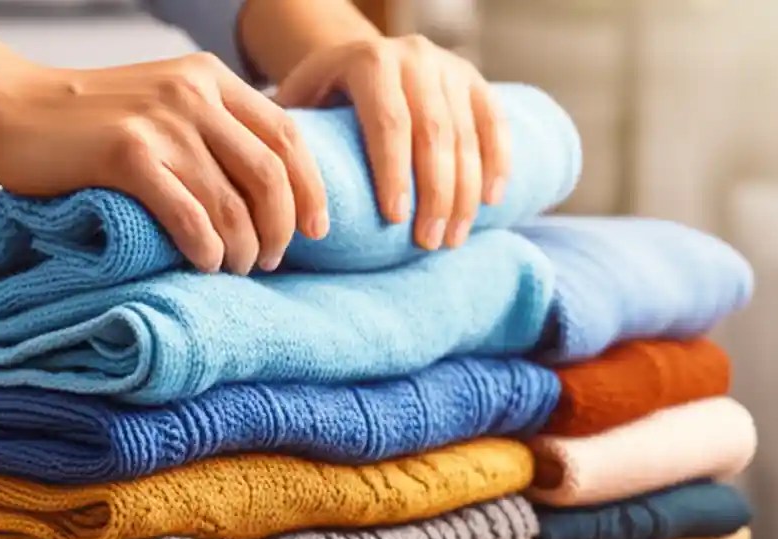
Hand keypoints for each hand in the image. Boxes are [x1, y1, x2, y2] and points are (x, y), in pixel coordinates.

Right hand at [0, 53, 328, 274]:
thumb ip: (209, 130)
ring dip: (243, 249)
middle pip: (270, 174)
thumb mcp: (161, 106)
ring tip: (235, 270)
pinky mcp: (127, 157)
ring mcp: (161, 124)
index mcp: (209, 78)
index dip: (311, 189)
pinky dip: (206, 250)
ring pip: (232, 203)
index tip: (318, 230)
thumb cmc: (87, 124)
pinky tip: (205, 265)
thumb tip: (264, 191)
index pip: (288, 135)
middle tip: (272, 261)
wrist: (9, 109)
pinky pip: (190, 217)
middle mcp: (193, 94)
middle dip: (282, 228)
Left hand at [275, 34, 509, 249]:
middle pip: (434, 132)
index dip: (394, 172)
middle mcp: (414, 56)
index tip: (395, 220)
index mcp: (367, 60)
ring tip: (453, 239)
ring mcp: (449, 66)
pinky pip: (495, 122)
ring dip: (465, 193)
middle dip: (435, 193)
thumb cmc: (320, 98)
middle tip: (429, 242)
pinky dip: (498, 162)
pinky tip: (492, 202)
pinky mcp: (475, 80)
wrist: (357, 58)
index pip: (388, 121)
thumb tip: (280, 204)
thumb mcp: (298, 107)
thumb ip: (292, 144)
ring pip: (467, 134)